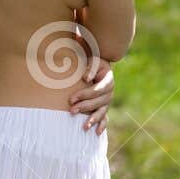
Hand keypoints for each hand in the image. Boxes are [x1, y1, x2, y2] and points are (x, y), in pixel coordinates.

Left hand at [69, 7, 112, 133]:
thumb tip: (82, 64)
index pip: (101, 85)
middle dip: (86, 103)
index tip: (77, 89)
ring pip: (102, 109)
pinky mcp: (101, 104)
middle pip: (101, 99)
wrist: (85, 54)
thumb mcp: (83, 46)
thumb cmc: (81, 50)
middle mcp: (109, 86)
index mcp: (106, 73)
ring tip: (83, 126)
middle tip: (70, 107)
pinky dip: (101, 124)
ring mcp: (106, 97)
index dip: (89, 89)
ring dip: (92, 117)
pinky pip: (104, 116)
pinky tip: (96, 133)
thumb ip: (83, 48)